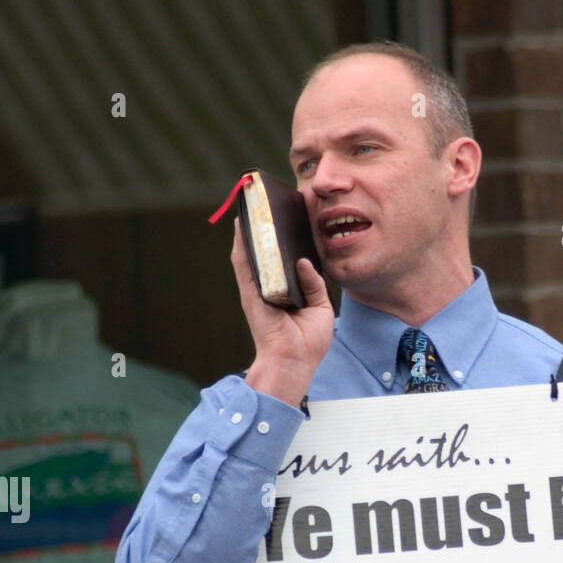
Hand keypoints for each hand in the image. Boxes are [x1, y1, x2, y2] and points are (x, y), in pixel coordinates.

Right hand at [231, 219, 332, 406]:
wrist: (293, 362)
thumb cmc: (307, 342)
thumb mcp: (321, 308)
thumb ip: (315, 283)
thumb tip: (305, 261)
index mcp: (289, 290)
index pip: (288, 259)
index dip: (290, 237)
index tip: (294, 213)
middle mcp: (272, 286)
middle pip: (269, 251)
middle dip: (268, 227)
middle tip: (270, 200)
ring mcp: (259, 287)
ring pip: (253, 252)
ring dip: (251, 228)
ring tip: (252, 203)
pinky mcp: (250, 291)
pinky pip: (243, 262)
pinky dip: (241, 242)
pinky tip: (241, 223)